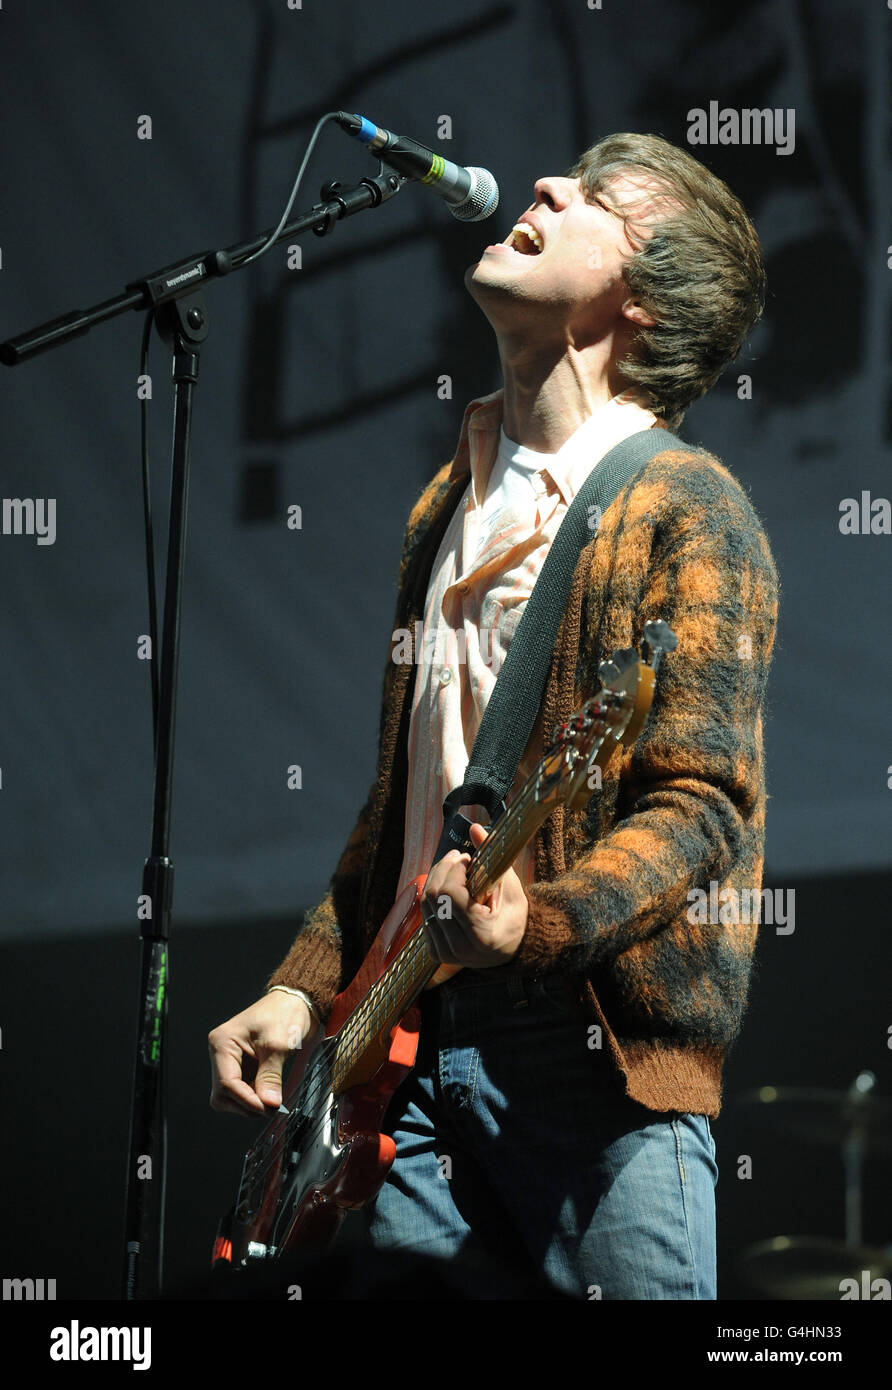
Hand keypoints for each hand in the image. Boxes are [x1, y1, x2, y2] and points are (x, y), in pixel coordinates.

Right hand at [208, 991, 318, 1116]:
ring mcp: (232, 1061)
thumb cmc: (284, 1013)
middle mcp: (222, 1052)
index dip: (246, 1099)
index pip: (226, 1082)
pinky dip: (255, 1098)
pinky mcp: (243, 1067)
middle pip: (223, 1093)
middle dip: (246, 1103)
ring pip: (230, 1096)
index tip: (267, 1108)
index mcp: (223, 1042)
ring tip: (273, 1100)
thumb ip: (271, 1076)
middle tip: (271, 1107)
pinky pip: (242, 1091)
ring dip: (250, 1103)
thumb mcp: (278, 1045)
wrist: (296, 1002)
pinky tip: (270, 1095)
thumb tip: (268, 1103)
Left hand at [421, 821, 528, 968]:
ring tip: (454, 870)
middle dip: (443, 869)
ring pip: (424, 904)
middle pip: (433, 896)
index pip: (449, 894)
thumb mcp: (510, 886)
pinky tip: (448, 888)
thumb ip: (493, 858)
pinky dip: (434, 896)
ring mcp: (444, 953)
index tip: (468, 860)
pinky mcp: (435, 952)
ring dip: (436, 880)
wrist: (512, 948)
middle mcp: (459, 948)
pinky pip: (425, 914)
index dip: (455, 870)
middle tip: (458, 858)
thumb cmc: (514, 915)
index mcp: (481, 935)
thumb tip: (474, 828)